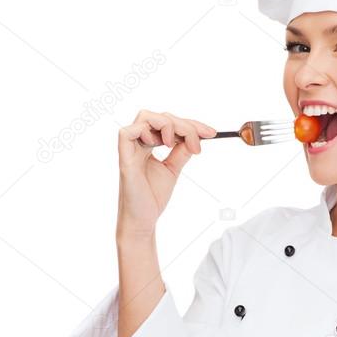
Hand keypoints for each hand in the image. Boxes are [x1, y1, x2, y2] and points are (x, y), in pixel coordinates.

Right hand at [117, 110, 217, 239]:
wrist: (144, 220)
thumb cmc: (153, 197)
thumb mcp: (173, 169)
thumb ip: (181, 153)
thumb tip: (195, 138)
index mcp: (148, 144)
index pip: (169, 123)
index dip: (191, 125)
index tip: (211, 134)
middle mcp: (138, 143)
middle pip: (160, 116)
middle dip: (185, 125)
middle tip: (198, 144)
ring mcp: (130, 149)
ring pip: (145, 116)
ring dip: (167, 125)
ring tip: (175, 144)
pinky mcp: (125, 159)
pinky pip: (126, 132)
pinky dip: (145, 132)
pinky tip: (159, 145)